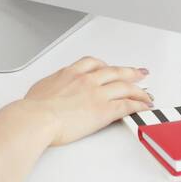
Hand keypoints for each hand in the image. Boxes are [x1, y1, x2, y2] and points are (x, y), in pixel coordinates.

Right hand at [22, 57, 152, 146]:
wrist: (37, 118)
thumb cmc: (33, 108)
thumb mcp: (40, 89)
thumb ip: (51, 86)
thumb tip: (49, 91)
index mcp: (70, 73)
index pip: (93, 63)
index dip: (105, 65)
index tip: (110, 67)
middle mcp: (86, 80)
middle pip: (114, 71)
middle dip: (129, 72)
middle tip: (139, 73)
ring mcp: (97, 93)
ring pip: (125, 86)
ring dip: (139, 89)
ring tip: (147, 93)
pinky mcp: (104, 110)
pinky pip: (127, 105)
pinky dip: (138, 105)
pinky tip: (144, 107)